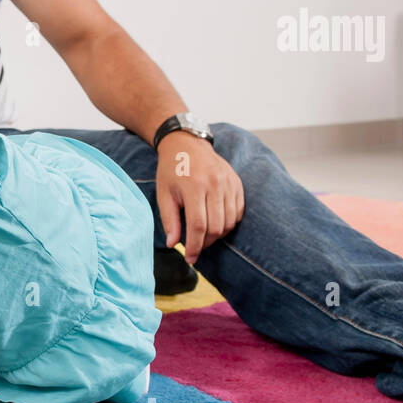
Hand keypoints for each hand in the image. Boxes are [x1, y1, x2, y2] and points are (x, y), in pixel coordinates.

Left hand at [154, 132, 244, 265]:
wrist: (187, 144)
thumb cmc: (172, 171)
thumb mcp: (164, 194)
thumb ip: (169, 220)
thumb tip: (173, 244)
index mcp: (194, 187)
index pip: (199, 225)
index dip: (195, 246)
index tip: (190, 258)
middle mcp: (215, 184)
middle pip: (216, 226)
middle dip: (206, 242)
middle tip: (195, 245)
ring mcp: (229, 183)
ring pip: (229, 222)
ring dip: (218, 234)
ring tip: (204, 233)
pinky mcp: (237, 183)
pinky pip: (238, 211)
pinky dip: (229, 222)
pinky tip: (216, 221)